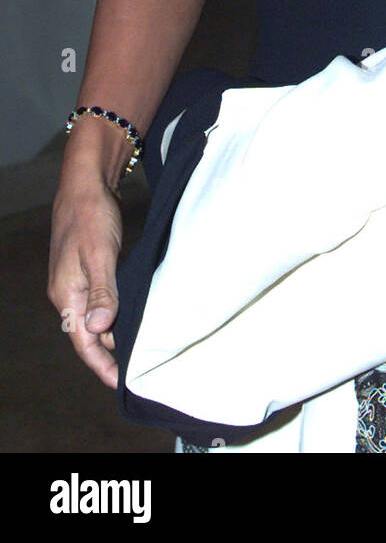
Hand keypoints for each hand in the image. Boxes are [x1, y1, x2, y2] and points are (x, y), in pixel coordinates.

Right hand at [48, 180, 122, 388]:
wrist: (85, 183)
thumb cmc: (91, 216)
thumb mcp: (100, 254)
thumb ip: (102, 292)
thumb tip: (98, 329)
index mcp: (66, 294)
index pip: (83, 343)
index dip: (102, 365)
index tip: (121, 383)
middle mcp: (67, 293)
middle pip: (88, 335)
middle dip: (109, 353)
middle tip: (136, 368)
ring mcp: (75, 281)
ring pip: (94, 318)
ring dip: (113, 332)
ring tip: (137, 347)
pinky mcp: (86, 270)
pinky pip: (99, 301)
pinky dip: (114, 312)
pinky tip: (131, 315)